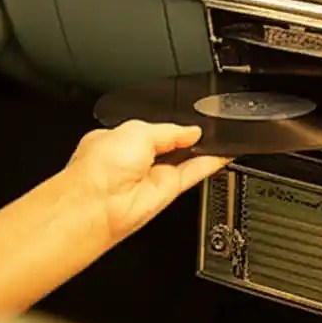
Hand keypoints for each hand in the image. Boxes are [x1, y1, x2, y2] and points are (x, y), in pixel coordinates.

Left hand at [65, 120, 228, 241]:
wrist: (96, 205)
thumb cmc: (100, 167)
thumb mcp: (137, 130)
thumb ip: (169, 130)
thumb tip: (192, 131)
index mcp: (120, 140)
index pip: (152, 129)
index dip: (172, 123)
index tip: (193, 117)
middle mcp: (135, 160)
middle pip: (171, 144)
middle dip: (188, 135)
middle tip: (208, 124)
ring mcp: (152, 177)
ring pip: (185, 159)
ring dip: (203, 148)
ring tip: (221, 135)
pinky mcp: (168, 191)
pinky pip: (193, 173)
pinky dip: (211, 163)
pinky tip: (224, 152)